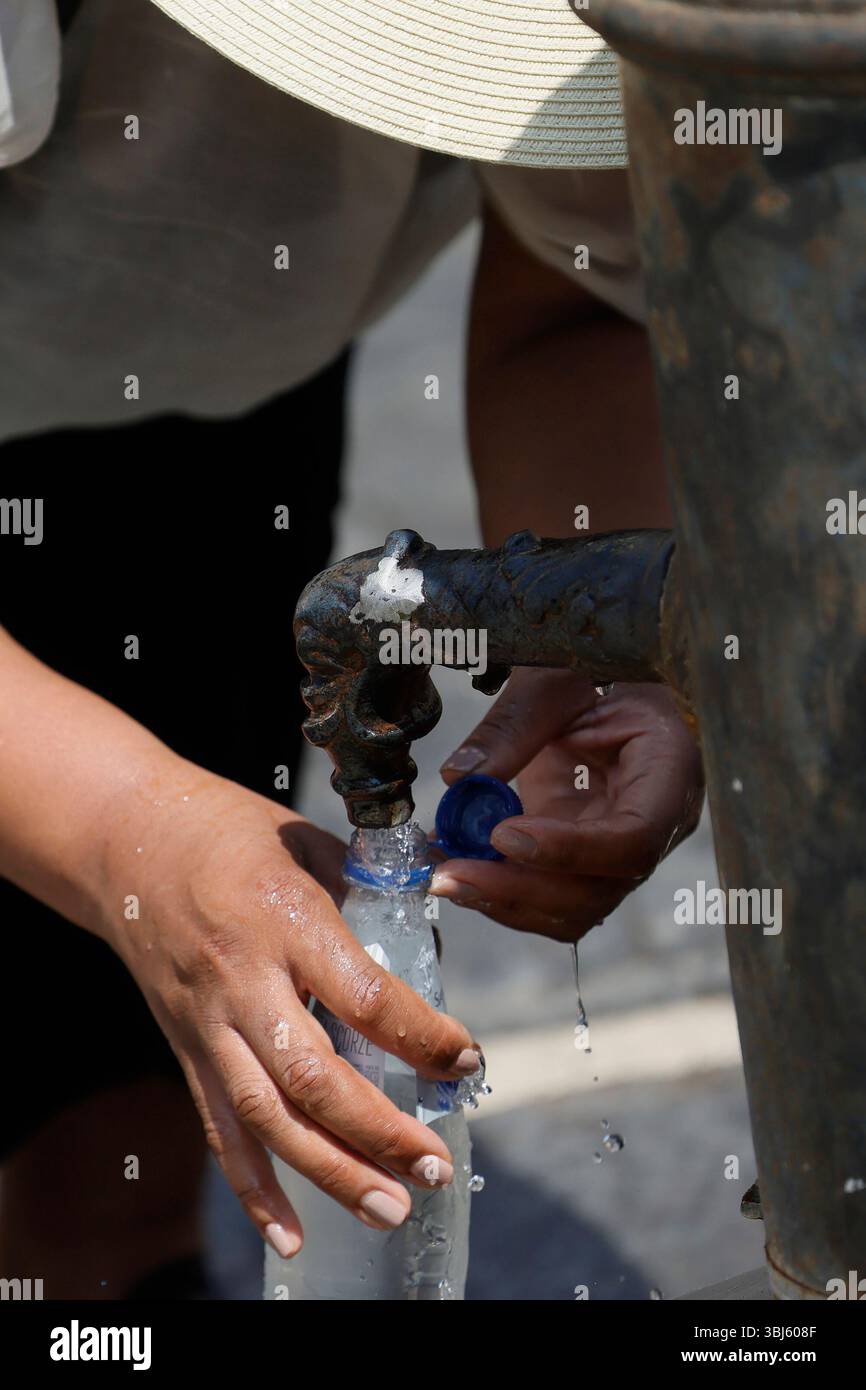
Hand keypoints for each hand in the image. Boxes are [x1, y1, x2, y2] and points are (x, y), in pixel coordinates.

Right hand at [95, 761, 480, 1255]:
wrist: (124, 840)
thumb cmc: (227, 830)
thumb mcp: (307, 840)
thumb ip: (370, 887)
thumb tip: (440, 914)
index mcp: (286, 920)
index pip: (362, 996)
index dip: (420, 1037)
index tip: (465, 1060)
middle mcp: (244, 981)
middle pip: (312, 1076)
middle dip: (379, 1131)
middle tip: (435, 1167)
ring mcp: (208, 1023)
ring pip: (266, 1117)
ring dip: (330, 1172)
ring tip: (390, 1208)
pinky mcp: (185, 1049)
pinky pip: (218, 1129)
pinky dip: (252, 1189)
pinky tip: (291, 1237)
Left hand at [430, 669, 703, 940]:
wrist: (610, 685)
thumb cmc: (598, 672)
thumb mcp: (557, 683)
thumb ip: (514, 725)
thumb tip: (460, 774)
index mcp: (669, 773)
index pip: (633, 838)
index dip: (569, 849)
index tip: (503, 835)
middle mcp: (655, 827)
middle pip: (597, 890)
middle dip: (517, 890)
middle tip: (447, 875)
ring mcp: (620, 853)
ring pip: (570, 908)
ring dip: (501, 901)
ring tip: (440, 874)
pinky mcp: (585, 862)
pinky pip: (547, 895)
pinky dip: (498, 890)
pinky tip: (453, 866)